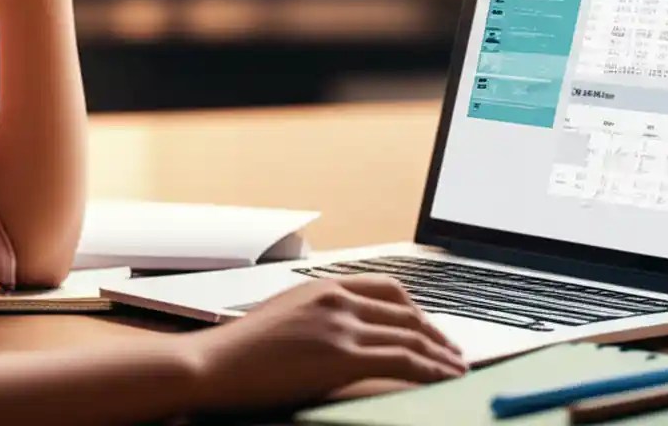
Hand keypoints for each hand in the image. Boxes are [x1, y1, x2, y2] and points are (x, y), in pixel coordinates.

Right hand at [186, 276, 465, 412]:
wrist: (210, 365)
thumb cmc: (238, 352)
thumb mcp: (284, 319)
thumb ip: (318, 318)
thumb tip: (343, 336)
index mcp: (324, 287)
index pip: (388, 289)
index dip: (418, 310)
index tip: (432, 327)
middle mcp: (337, 299)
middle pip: (406, 313)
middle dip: (437, 334)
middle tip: (454, 353)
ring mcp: (340, 326)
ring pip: (411, 337)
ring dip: (441, 355)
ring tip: (458, 371)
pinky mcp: (341, 356)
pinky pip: (402, 362)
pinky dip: (430, 370)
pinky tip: (443, 379)